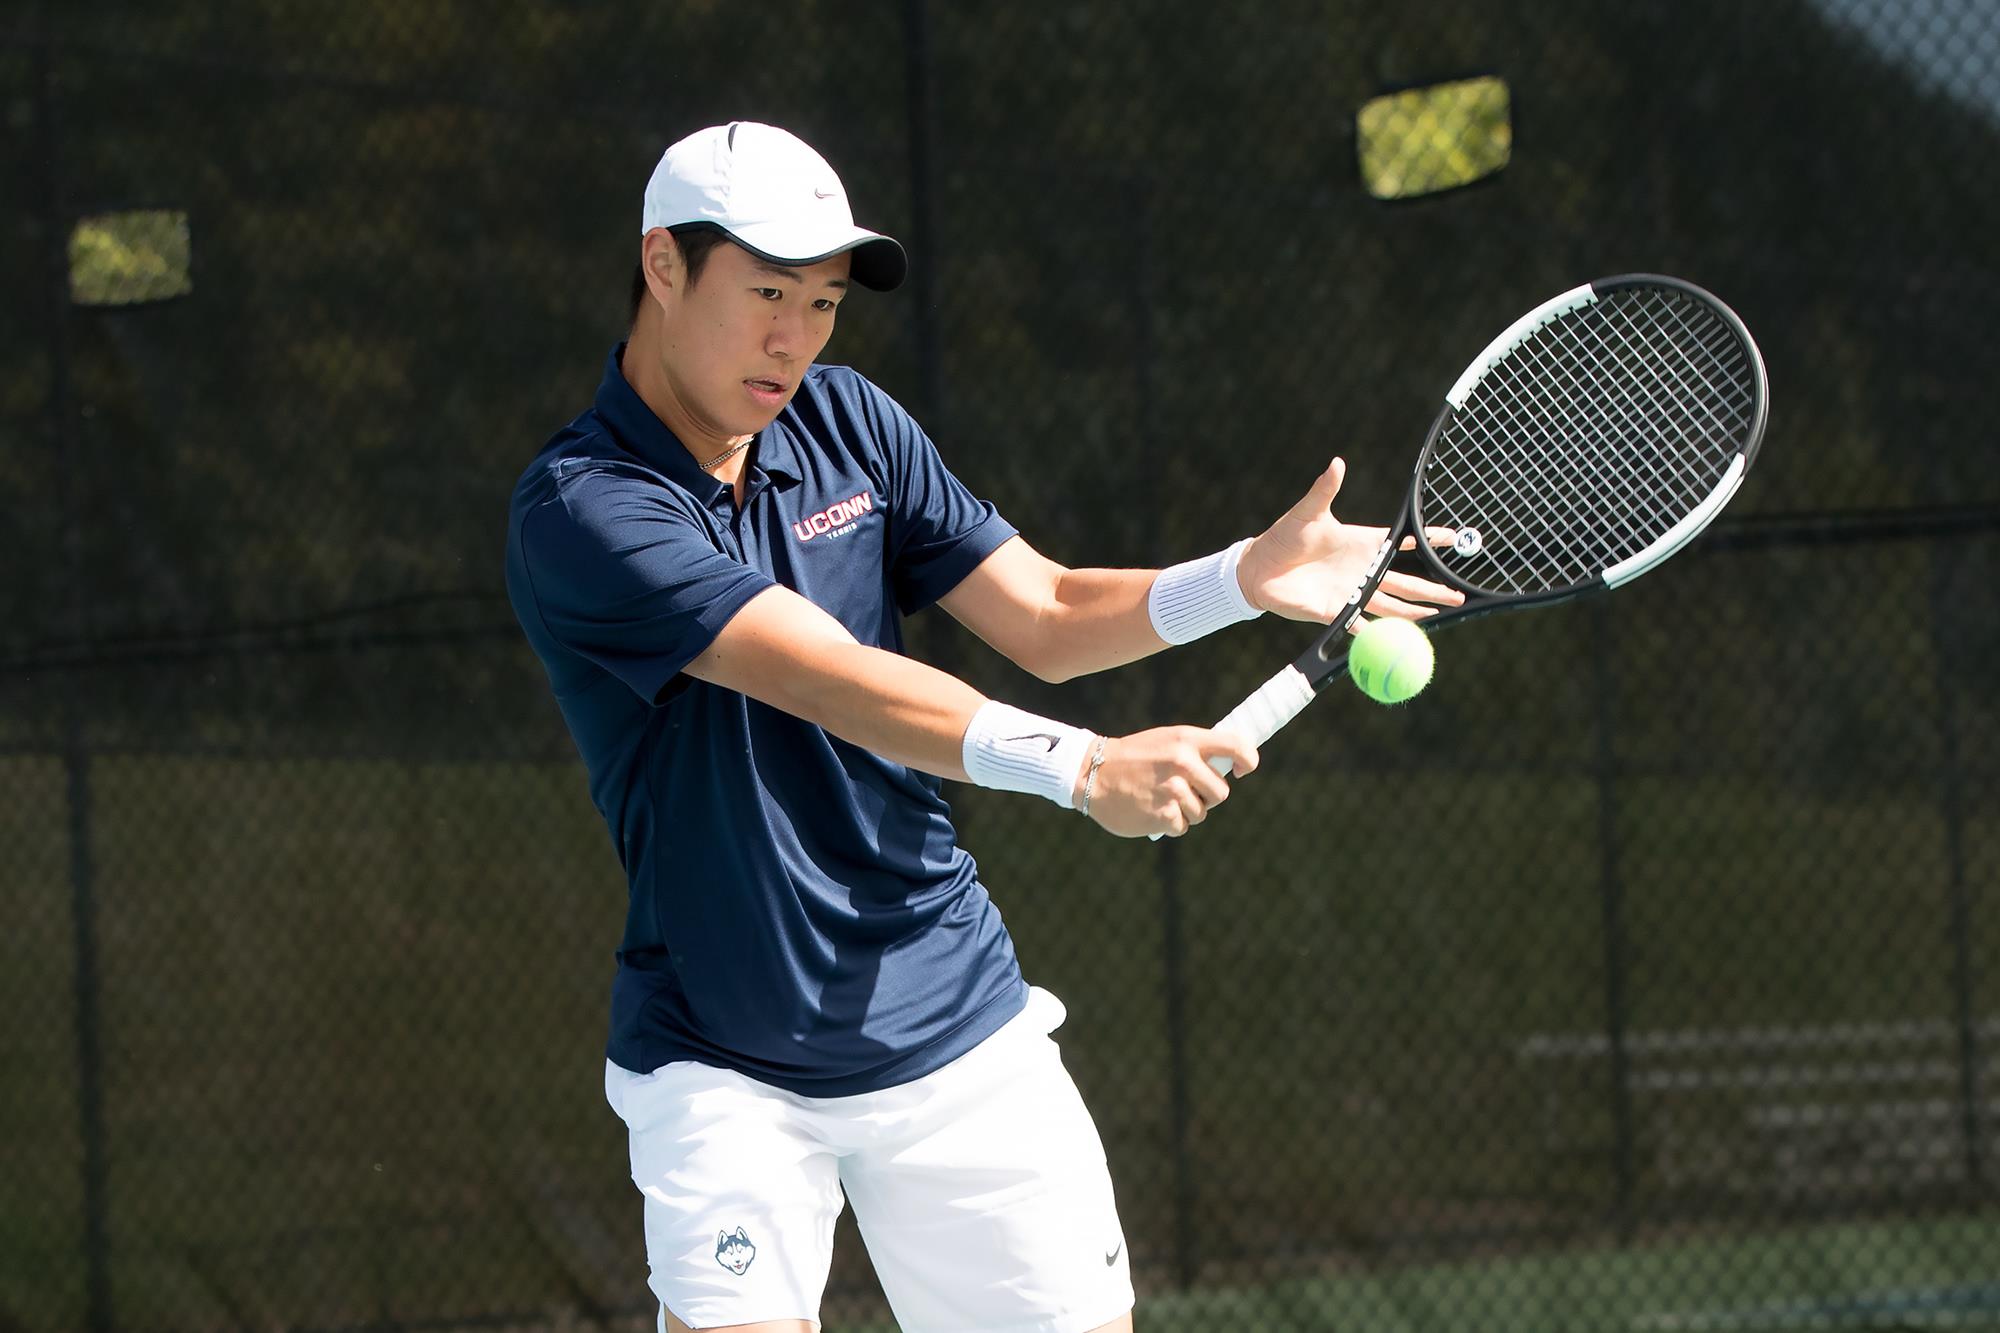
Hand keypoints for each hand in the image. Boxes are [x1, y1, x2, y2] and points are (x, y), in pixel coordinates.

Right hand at [1077, 727, 1259, 837]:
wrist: (1091, 773)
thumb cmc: (1134, 757)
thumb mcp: (1166, 741)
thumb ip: (1196, 751)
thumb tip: (1231, 766)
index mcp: (1187, 740)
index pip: (1238, 746)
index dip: (1248, 761)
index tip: (1240, 772)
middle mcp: (1183, 763)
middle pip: (1221, 792)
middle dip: (1206, 796)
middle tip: (1181, 790)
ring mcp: (1174, 790)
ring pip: (1202, 813)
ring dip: (1185, 811)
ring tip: (1159, 798)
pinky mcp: (1164, 815)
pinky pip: (1183, 827)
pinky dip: (1170, 823)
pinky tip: (1150, 810)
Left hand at [1238, 457, 1464, 627]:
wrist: (1258, 569)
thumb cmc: (1284, 537)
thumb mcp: (1308, 512)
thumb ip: (1325, 490)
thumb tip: (1336, 463)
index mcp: (1363, 543)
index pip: (1402, 541)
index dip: (1429, 539)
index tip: (1455, 538)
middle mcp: (1363, 570)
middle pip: (1406, 580)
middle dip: (1433, 587)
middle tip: (1458, 593)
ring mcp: (1352, 592)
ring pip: (1392, 604)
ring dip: (1415, 611)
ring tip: (1440, 614)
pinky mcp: (1336, 611)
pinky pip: (1362, 625)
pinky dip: (1379, 632)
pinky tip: (1397, 639)